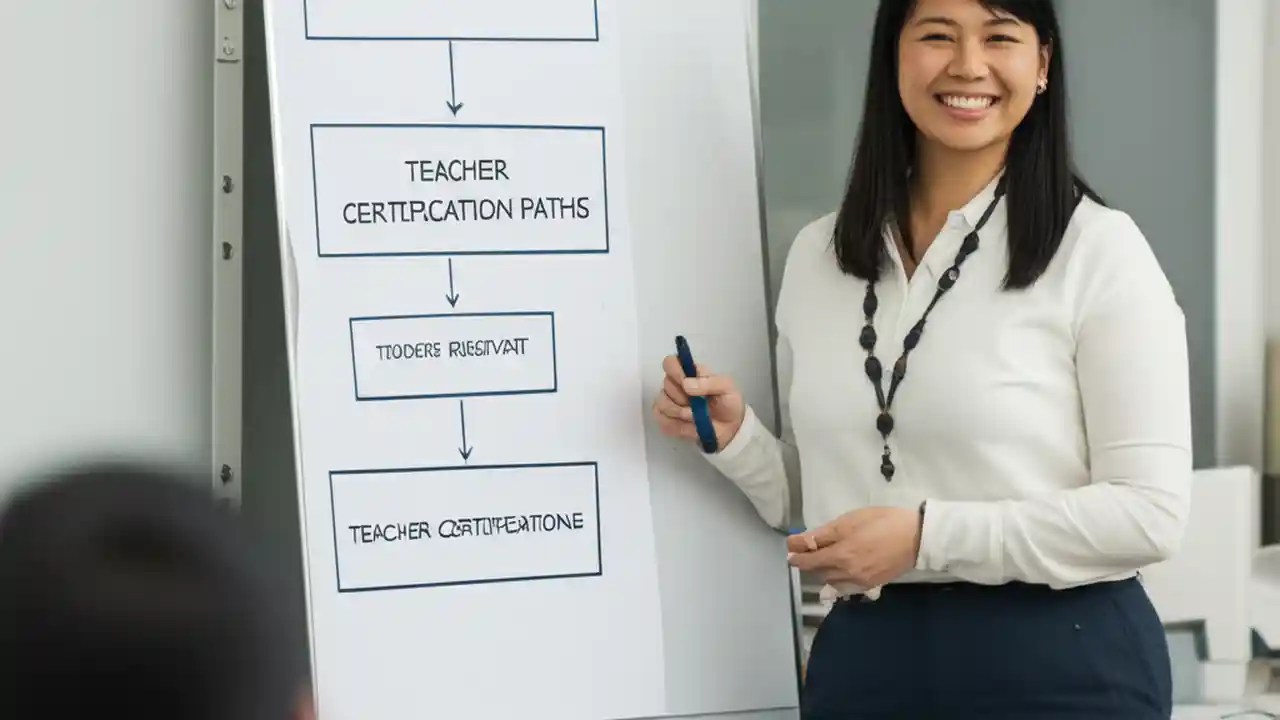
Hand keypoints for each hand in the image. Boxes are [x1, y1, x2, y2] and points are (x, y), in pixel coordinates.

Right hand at [651, 355, 745, 448]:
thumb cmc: (729, 403)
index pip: (670, 362)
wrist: (730, 429)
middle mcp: (676, 384)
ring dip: (679, 412)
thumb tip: (686, 384)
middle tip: (697, 404)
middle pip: (666, 384)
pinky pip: (661, 419)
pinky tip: (687, 425)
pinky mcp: (667, 419)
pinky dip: (674, 423)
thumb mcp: (727, 388)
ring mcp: (670, 402)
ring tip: (694, 417)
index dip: (675, 371)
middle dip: (681, 397)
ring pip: (661, 403)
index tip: (685, 383)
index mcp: (690, 372)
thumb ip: (709, 382)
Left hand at [786, 507, 921, 587]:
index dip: (796, 556)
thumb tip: (799, 542)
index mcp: (840, 557)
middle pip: (819, 572)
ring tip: (824, 558)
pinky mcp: (871, 584)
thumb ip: (823, 534)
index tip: (790, 551)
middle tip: (807, 551)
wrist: (917, 537)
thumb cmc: (882, 522)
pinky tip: (841, 570)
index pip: (808, 562)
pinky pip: (846, 586)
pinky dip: (838, 579)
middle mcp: (847, 574)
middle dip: (810, 562)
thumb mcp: (849, 521)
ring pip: (832, 581)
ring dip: (823, 571)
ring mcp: (860, 582)